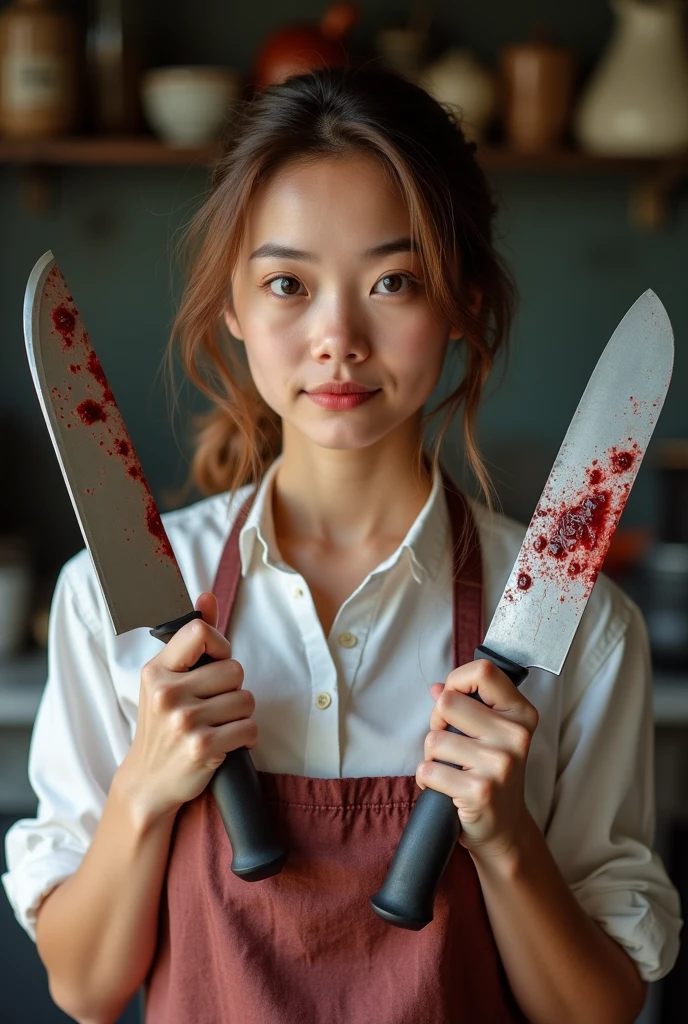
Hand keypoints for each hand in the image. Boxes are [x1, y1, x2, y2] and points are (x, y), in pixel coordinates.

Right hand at [117, 592, 256, 823]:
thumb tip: (207, 595)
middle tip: (213, 708)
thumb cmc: (164, 725)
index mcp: (157, 671)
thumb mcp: (168, 680)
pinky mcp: (203, 747)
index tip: (214, 665)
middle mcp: (167, 693)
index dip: (220, 646)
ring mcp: (184, 721)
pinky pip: (249, 728)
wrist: (148, 782)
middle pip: (235, 670)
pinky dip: (245, 737)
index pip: (200, 631)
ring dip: (239, 715)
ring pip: (246, 700)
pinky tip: (226, 744)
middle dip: (233, 689)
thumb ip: (191, 640)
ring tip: (216, 727)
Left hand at [417, 659, 537, 859]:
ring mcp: (500, 763)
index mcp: (520, 714)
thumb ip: (466, 705)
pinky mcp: (480, 791)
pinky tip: (445, 788)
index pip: (484, 671)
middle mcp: (516, 735)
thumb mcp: (490, 734)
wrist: (504, 830)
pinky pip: (428, 769)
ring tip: (451, 770)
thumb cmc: (491, 774)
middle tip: (449, 744)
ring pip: (434, 739)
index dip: (457, 681)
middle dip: (437, 722)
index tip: (453, 701)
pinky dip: (426, 779)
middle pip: (448, 702)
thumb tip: (438, 688)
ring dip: (431, 757)